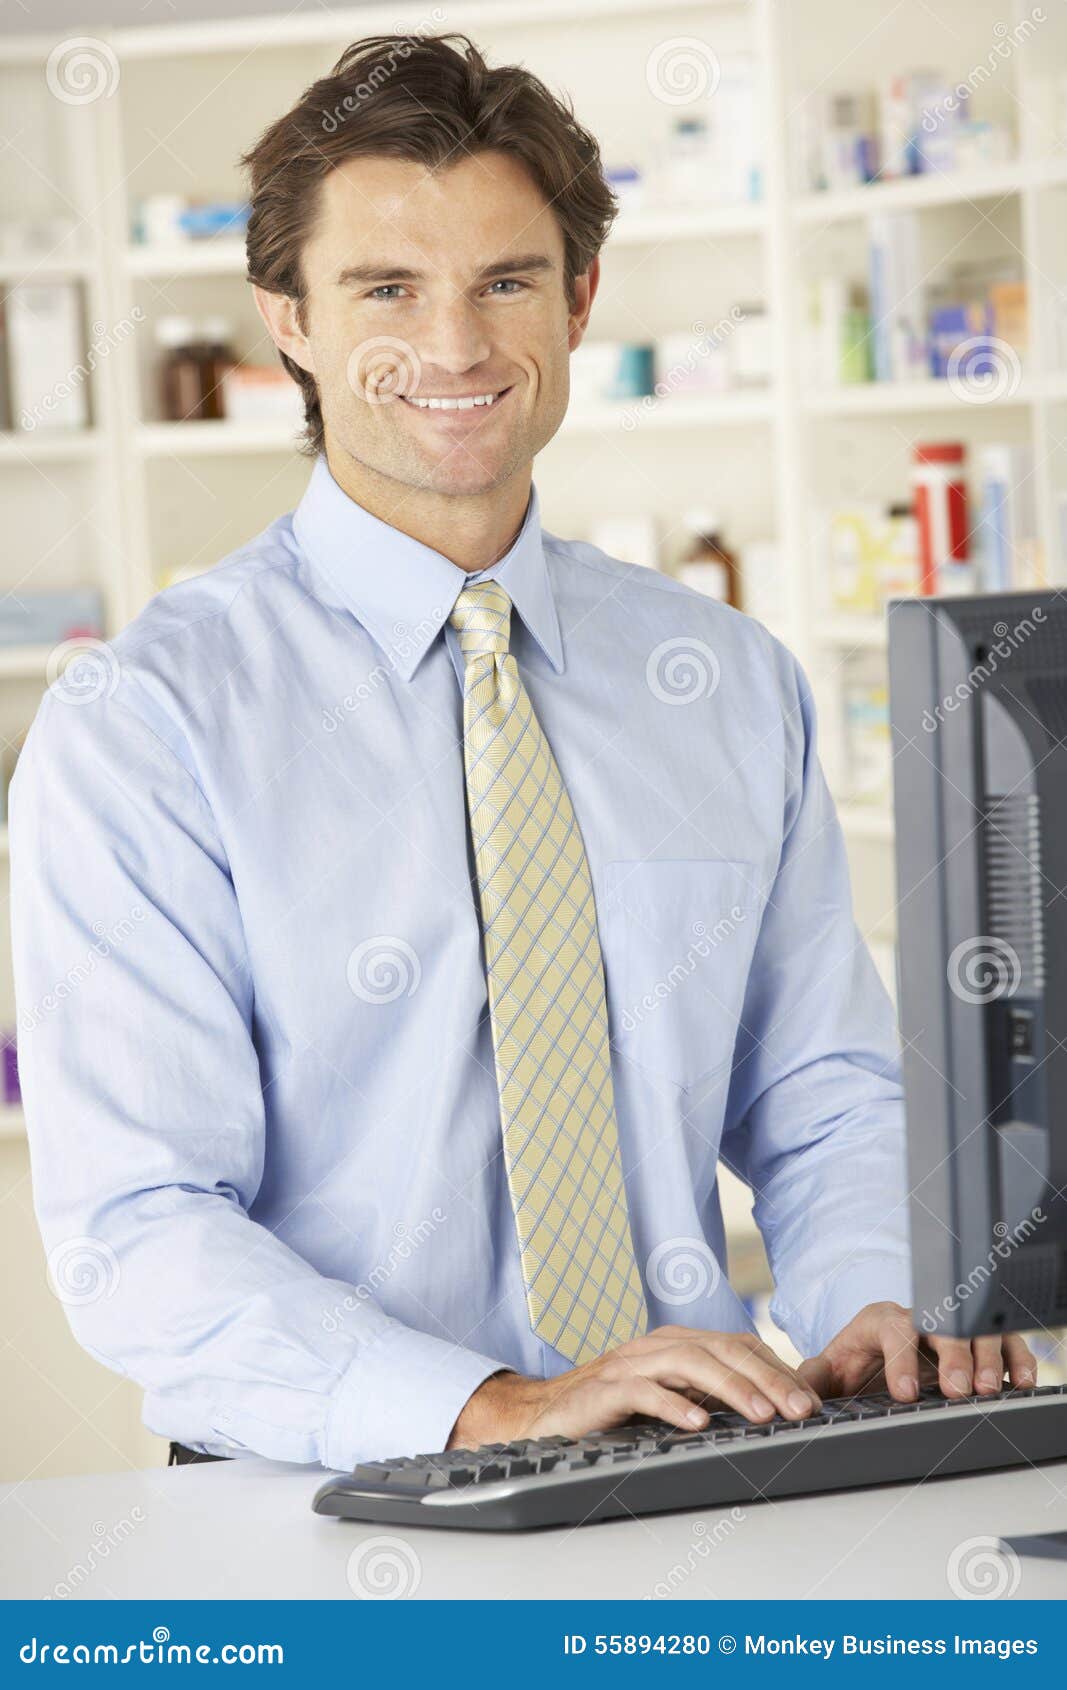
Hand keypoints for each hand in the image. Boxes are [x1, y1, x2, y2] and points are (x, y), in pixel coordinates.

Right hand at [447, 1325, 821, 1449]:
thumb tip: (769, 1410)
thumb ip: (708, 1395)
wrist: (542, 1416)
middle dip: (767, 1377)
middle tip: (801, 1408)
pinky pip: (642, 1392)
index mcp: (676, 1344)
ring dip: (731, 1388)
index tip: (809, 1399)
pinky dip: (672, 1405)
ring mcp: (629, 1365)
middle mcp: (657, 1346)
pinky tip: (698, 1424)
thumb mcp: (668, 1398)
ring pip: (689, 1363)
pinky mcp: (603, 1390)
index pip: (737, 1345)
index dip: (776, 1369)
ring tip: (763, 1414)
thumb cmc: (611, 1410)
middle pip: (721, 1349)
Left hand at [797, 1301, 1038, 1402]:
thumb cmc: (857, 1362)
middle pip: (942, 1323)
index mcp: (882, 1320)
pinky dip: (1016, 1359)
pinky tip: (1022, 1382)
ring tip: (988, 1390)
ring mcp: (952, 1330)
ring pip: (976, 1329)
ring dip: (986, 1357)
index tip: (905, 1393)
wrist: (878, 1355)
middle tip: (957, 1390)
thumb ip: (812, 1380)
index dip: (901, 1358)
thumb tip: (796, 1399)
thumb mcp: (831, 1369)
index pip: (893, 1328)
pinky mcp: (979, 1345)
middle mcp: (921, 1319)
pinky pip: (1004, 1342)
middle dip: (952, 1355)